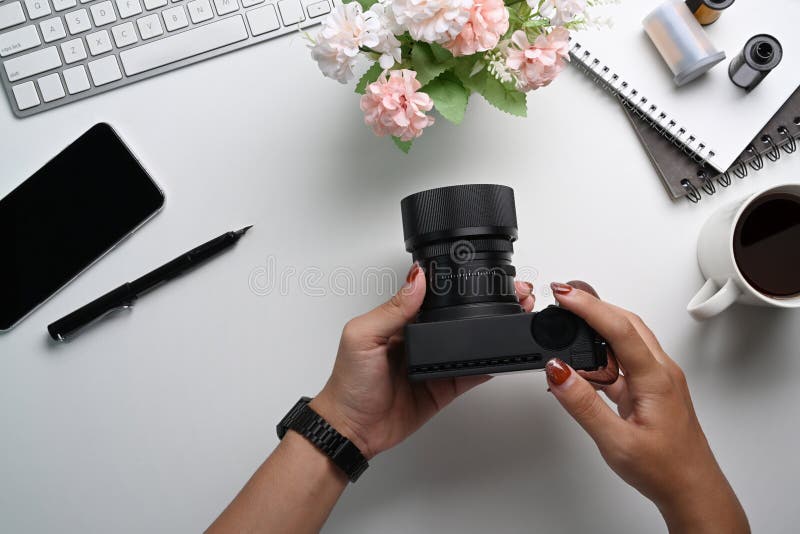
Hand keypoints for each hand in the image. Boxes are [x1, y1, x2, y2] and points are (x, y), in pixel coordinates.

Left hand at [310, 264, 535, 458]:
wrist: (352, 428)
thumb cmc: (348, 383)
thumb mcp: (363, 336)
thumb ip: (392, 309)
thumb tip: (417, 279)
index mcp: (398, 320)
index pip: (430, 295)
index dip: (451, 284)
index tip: (471, 273)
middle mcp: (418, 339)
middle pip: (455, 317)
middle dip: (478, 304)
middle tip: (501, 293)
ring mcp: (433, 363)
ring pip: (468, 343)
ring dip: (487, 332)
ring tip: (508, 317)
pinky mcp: (443, 387)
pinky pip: (471, 373)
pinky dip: (486, 365)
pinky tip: (498, 356)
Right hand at [544, 282, 748, 533]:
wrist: (691, 490)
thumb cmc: (665, 469)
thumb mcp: (616, 441)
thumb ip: (583, 404)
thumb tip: (558, 370)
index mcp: (656, 378)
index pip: (619, 328)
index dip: (588, 307)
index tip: (563, 295)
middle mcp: (660, 371)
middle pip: (626, 322)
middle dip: (593, 304)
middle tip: (563, 297)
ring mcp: (657, 379)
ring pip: (627, 337)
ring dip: (599, 324)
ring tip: (568, 322)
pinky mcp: (650, 388)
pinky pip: (625, 358)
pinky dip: (602, 351)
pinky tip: (583, 363)